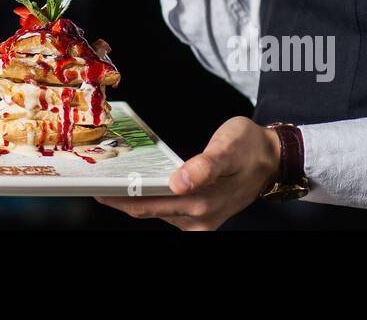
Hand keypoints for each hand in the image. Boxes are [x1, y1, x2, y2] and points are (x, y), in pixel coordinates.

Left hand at [94, 117, 281, 230]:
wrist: (273, 158)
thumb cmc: (249, 148)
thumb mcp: (228, 149)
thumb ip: (204, 166)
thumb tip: (179, 182)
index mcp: (201, 203)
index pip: (147, 205)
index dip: (119, 198)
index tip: (95, 187)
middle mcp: (197, 217)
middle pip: (146, 210)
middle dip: (119, 198)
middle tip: (92, 181)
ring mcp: (199, 218)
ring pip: (155, 210)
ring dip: (132, 198)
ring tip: (109, 181)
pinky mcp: (200, 212)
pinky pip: (165, 207)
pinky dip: (149, 197)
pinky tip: (137, 184)